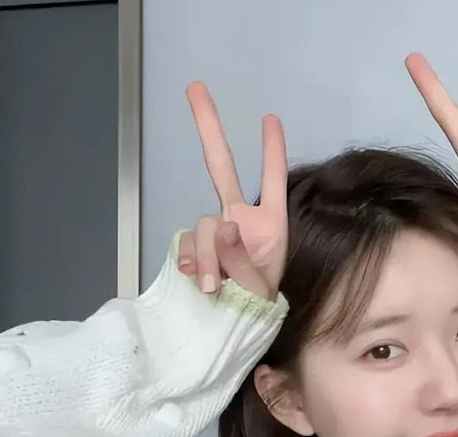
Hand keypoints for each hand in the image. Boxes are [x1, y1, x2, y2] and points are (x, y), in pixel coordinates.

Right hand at [177, 82, 287, 299]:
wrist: (237, 328)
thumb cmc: (258, 307)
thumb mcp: (260, 285)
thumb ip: (241, 257)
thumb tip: (220, 225)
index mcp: (268, 225)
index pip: (271, 180)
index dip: (271, 151)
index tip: (270, 119)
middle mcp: (240, 221)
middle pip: (220, 167)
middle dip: (208, 128)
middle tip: (195, 88)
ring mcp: (216, 235)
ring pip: (201, 225)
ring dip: (204, 253)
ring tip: (213, 285)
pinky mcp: (197, 251)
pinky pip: (186, 245)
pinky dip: (189, 260)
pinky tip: (197, 278)